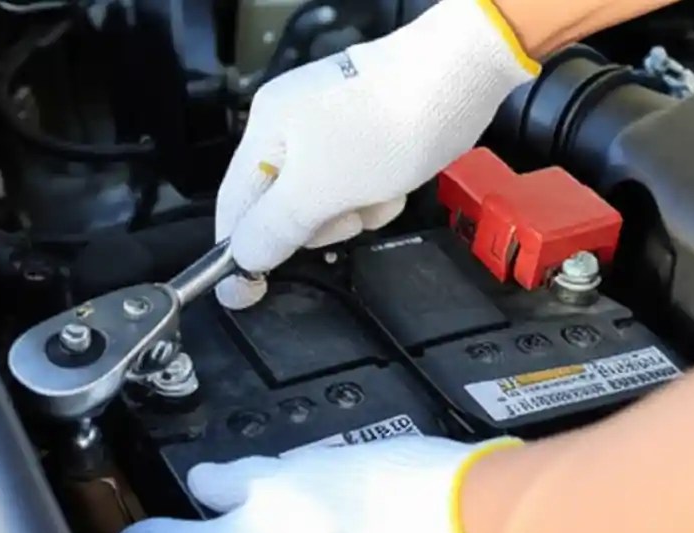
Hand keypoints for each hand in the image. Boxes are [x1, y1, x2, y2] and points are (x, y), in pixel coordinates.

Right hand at [214, 0, 538, 308]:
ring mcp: (334, 132)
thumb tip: (243, 256)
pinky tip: (397, 180)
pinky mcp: (370, 138)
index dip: (237, 251)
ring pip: (328, 203)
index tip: (246, 291)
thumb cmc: (388, 124)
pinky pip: (360, 187)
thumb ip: (275, 227)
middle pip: (283, 208)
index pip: (234, 205)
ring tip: (379, 190)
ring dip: (356, 210)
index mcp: (266, 129)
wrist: (459, 80)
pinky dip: (380, 194)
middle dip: (319, 223)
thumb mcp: (319, 189)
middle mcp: (293, 127)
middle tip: (347, 214)